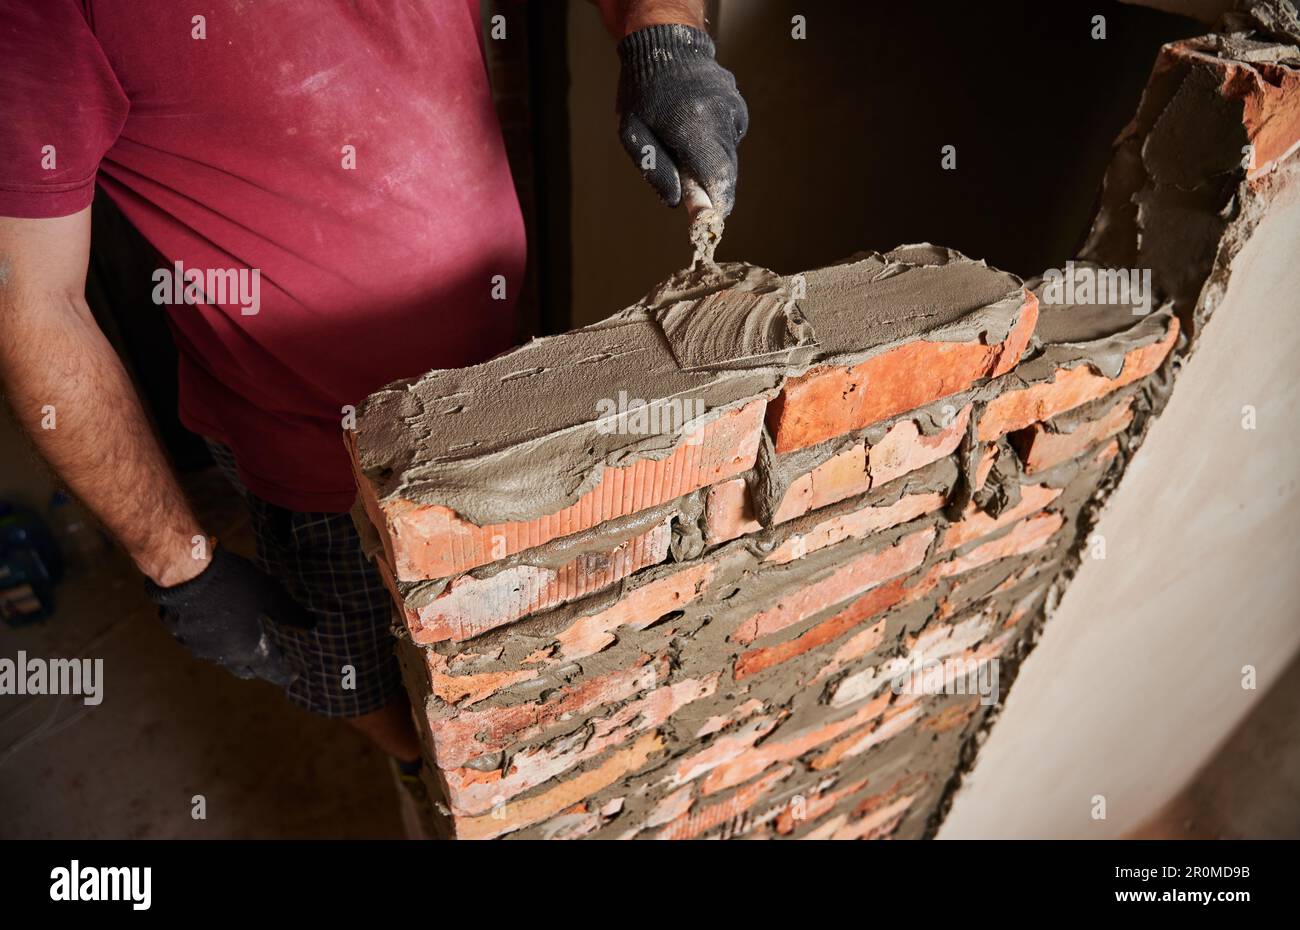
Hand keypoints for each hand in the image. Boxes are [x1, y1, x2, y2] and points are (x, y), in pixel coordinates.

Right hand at [145, 545, 313, 687]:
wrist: (185, 572)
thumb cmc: (234, 583)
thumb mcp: (269, 594)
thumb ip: (290, 612)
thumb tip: (312, 624)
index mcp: (248, 649)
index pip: (271, 669)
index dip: (284, 673)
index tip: (292, 676)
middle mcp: (222, 656)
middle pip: (244, 669)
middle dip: (257, 667)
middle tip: (267, 660)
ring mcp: (197, 648)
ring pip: (220, 657)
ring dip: (233, 652)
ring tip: (241, 640)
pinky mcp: (180, 634)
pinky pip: (200, 642)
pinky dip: (211, 638)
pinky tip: (212, 623)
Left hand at [616, 24, 747, 216]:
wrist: (666, 44)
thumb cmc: (642, 91)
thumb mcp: (633, 133)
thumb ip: (656, 170)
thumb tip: (678, 204)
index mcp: (692, 123)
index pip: (716, 175)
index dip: (716, 204)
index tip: (710, 224)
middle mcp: (720, 116)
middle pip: (726, 171)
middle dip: (711, 190)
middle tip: (691, 198)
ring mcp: (734, 109)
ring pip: (728, 157)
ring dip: (709, 165)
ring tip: (682, 145)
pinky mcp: (739, 107)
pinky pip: (729, 140)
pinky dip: (714, 146)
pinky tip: (694, 129)